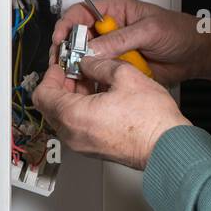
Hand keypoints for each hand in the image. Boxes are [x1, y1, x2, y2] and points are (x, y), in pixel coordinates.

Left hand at [31, 55, 188, 170]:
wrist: (168, 146)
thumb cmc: (151, 121)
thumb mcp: (124, 76)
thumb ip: (99, 64)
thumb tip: (89, 61)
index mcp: (73, 116)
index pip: (42, 94)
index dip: (50, 74)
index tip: (62, 64)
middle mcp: (72, 134)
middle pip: (51, 105)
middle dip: (62, 83)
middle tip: (77, 68)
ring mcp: (82, 144)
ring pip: (64, 115)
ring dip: (73, 95)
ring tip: (92, 79)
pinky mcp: (94, 149)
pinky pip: (77, 126)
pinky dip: (82, 108)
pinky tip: (101, 95)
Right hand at [51, 0, 210, 86]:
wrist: (197, 55)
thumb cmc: (180, 32)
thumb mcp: (149, 30)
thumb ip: (120, 38)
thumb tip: (93, 48)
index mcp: (116, 11)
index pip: (82, 12)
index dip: (67, 24)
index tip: (60, 38)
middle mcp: (111, 30)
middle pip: (78, 38)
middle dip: (68, 50)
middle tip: (64, 62)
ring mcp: (114, 50)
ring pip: (86, 59)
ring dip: (79, 68)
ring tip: (75, 76)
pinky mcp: (118, 68)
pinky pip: (99, 74)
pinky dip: (92, 80)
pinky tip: (89, 85)